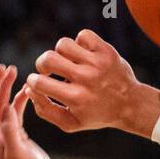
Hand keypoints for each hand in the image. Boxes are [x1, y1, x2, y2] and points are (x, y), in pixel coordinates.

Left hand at [0, 65, 57, 158]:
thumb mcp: (19, 154)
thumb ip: (11, 131)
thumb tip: (6, 108)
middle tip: (4, 67)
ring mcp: (5, 134)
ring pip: (2, 106)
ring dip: (6, 88)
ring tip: (14, 71)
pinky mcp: (17, 135)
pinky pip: (14, 113)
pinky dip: (19, 100)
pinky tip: (27, 91)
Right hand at [26, 29, 159, 135]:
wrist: (130, 104)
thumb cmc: (95, 114)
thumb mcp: (70, 123)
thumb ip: (45, 110)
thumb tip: (29, 89)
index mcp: (76, 98)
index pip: (40, 82)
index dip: (33, 81)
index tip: (39, 83)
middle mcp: (86, 79)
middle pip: (48, 58)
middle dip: (42, 64)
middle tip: (48, 70)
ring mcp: (97, 63)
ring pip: (63, 44)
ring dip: (61, 53)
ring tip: (68, 63)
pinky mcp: (106, 50)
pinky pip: (83, 35)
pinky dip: (79, 43)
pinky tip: (83, 55)